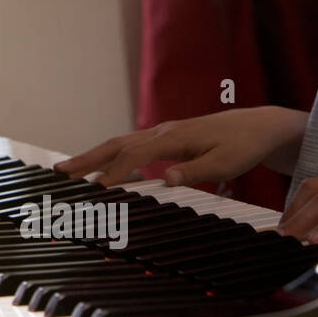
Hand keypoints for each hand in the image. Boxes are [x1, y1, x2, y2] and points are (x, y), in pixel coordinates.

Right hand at [55, 106, 309, 187]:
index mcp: (174, 138)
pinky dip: (108, 156)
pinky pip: (128, 146)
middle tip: (60, 172)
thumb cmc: (243, 146)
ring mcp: (160, 133)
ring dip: (92, 157)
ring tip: (68, 171)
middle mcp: (161, 132)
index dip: (113, 172)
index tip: (94, 189)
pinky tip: (101, 170)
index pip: (134, 155)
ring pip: (118, 143)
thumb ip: (196, 172)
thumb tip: (166, 178)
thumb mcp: (227, 163)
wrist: (257, 127)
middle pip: (116, 144)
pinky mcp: (164, 138)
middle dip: (87, 159)